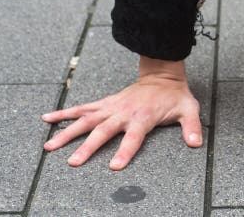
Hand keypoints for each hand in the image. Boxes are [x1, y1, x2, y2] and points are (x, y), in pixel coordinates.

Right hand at [41, 56, 201, 169]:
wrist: (163, 75)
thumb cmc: (175, 96)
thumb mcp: (189, 109)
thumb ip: (192, 126)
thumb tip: (196, 143)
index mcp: (143, 117)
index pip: (134, 137)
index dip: (125, 151)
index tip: (114, 167)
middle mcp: (124, 112)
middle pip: (103, 131)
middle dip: (88, 146)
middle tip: (73, 162)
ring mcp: (111, 107)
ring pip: (86, 120)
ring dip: (67, 132)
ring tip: (49, 146)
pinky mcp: (105, 103)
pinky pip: (82, 107)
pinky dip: (64, 113)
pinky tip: (47, 119)